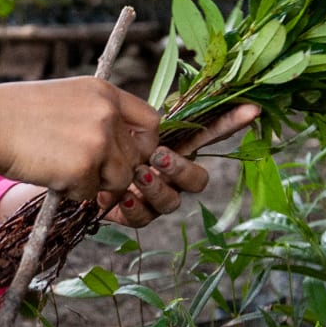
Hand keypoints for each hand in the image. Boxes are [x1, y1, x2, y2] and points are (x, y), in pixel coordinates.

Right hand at [0, 76, 160, 200]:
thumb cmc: (14, 115)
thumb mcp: (63, 99)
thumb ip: (95, 116)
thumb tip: (119, 148)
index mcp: (104, 92)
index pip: (151, 121)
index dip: (143, 143)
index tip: (123, 155)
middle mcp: (108, 112)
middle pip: (136, 157)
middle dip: (113, 170)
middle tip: (80, 169)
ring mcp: (99, 139)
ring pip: (119, 179)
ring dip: (93, 182)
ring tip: (59, 168)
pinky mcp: (85, 166)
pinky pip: (91, 193)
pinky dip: (71, 191)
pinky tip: (48, 173)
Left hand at [99, 103, 260, 226]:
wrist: (73, 162)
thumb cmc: (102, 139)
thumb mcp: (123, 121)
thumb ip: (143, 118)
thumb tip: (161, 115)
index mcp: (174, 147)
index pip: (208, 134)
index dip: (231, 123)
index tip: (252, 108)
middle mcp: (171, 176)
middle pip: (198, 180)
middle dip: (182, 170)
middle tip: (159, 156)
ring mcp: (155, 198)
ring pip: (171, 201)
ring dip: (156, 188)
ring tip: (138, 174)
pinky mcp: (134, 215)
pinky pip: (143, 218)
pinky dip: (134, 208)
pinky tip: (122, 197)